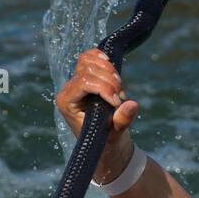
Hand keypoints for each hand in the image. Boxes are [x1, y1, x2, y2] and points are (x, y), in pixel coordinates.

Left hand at [54, 47, 139, 183]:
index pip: (84, 82)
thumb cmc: (106, 139)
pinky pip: (89, 57)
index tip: (117, 101)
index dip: (104, 87)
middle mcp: (68, 90)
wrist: (104, 140)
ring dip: (108, 69)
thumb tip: (132, 105)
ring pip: (87, 61)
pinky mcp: (84, 77)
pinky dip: (101, 57)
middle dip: (109, 81)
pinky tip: (111, 65)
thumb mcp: (115, 134)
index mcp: (67, 103)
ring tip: (119, 87)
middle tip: (120, 97)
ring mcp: (75, 82)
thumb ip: (122, 120)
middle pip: (87, 70)